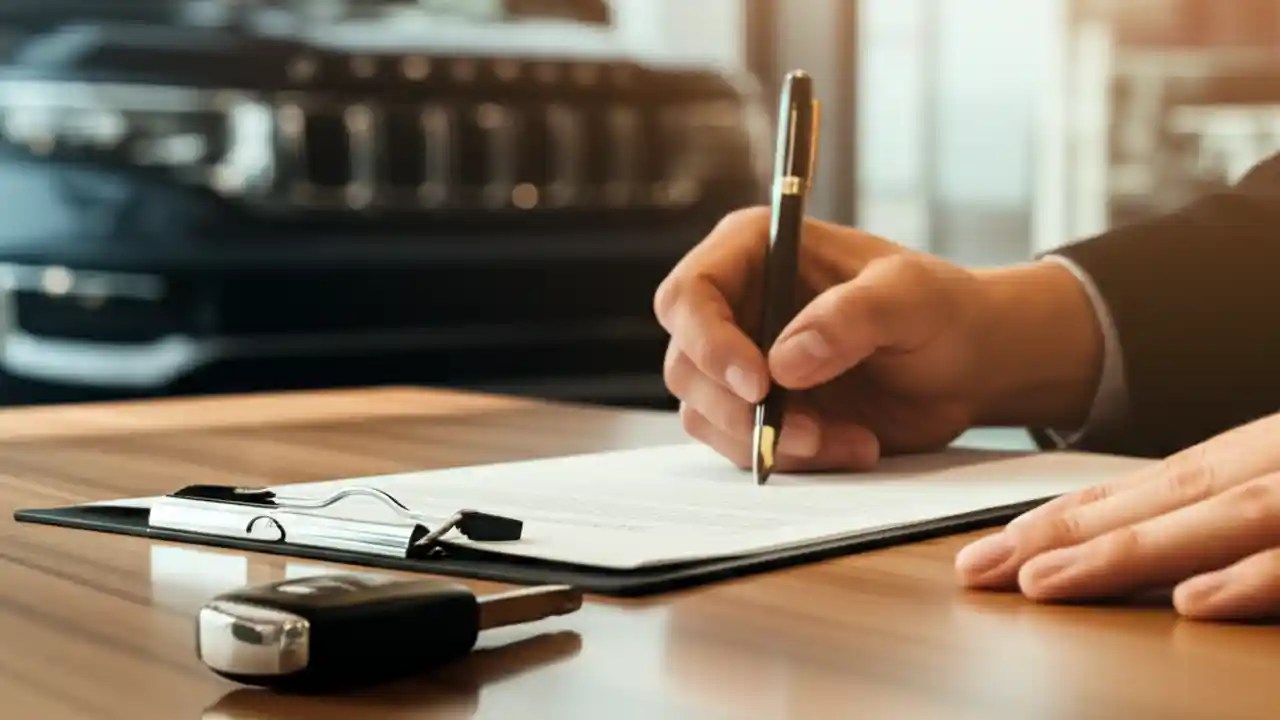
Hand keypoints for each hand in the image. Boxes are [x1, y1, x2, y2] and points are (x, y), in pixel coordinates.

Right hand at [654, 207, 1104, 470]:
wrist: (967, 364)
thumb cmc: (941, 309)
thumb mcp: (910, 297)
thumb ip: (852, 318)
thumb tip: (784, 363)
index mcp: (754, 251)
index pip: (690, 295)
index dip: (708, 342)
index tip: (758, 384)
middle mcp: (735, 305)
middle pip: (686, 364)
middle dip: (741, 409)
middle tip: (808, 431)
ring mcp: (742, 361)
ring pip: (706, 414)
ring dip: (771, 440)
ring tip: (846, 440)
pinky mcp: (759, 410)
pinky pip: (742, 446)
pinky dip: (791, 458)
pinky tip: (850, 445)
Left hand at [956, 412, 1279, 620]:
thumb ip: (1247, 499)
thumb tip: (1184, 536)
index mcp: (1274, 454)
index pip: (1163, 483)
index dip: (1078, 512)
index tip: (1003, 542)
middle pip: (1172, 495)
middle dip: (1069, 533)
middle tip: (981, 568)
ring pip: (1226, 518)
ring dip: (1129, 551)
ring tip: (1042, 582)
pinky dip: (1255, 578)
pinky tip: (1191, 601)